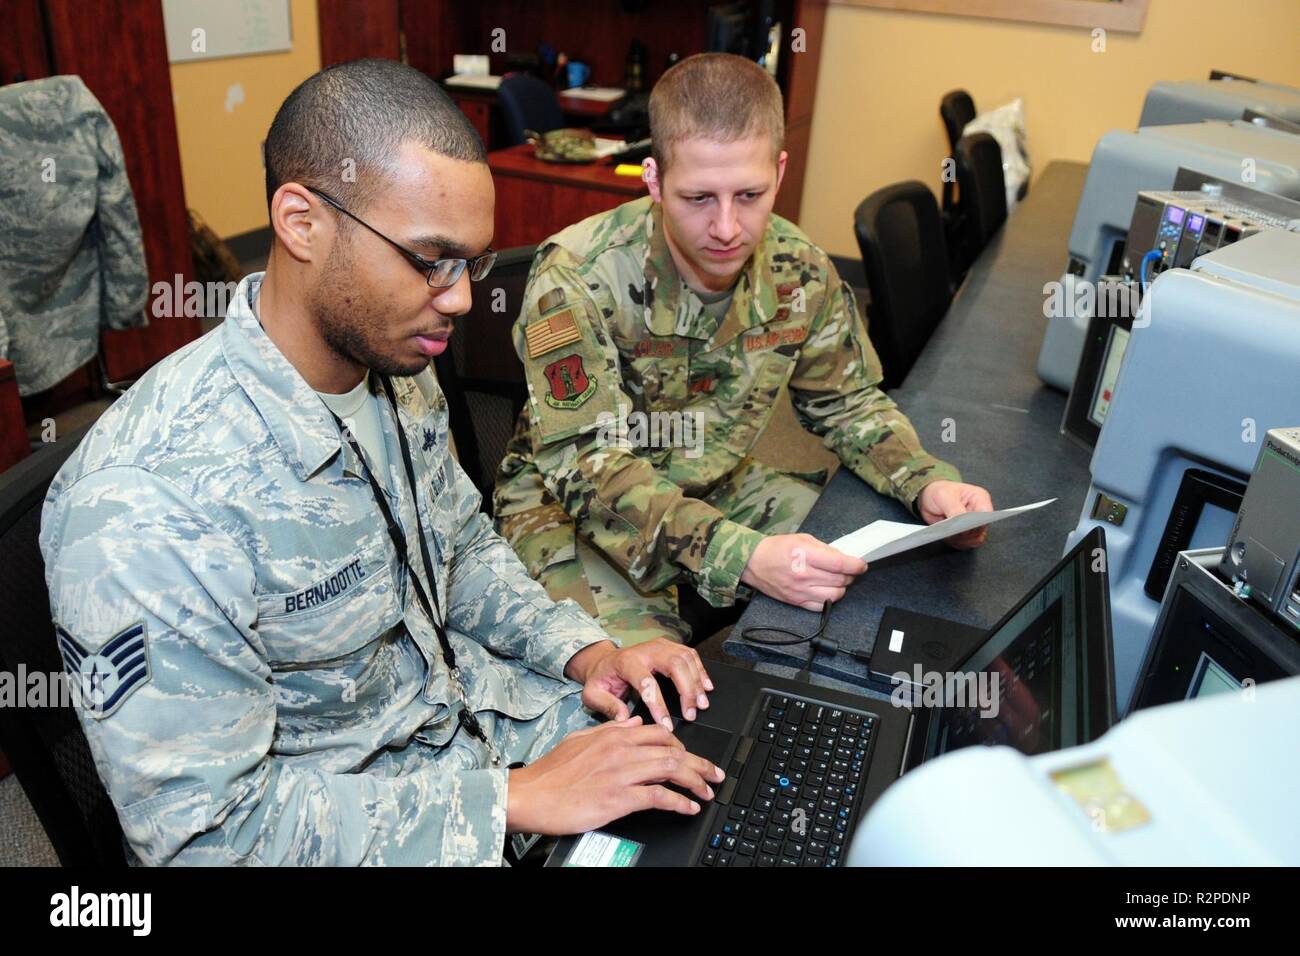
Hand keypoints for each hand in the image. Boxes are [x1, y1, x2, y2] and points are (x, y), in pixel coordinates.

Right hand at [505, 716, 726, 834]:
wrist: (530, 795)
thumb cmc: (550, 773)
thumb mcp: (579, 739)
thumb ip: (609, 729)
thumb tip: (632, 721)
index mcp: (613, 735)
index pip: (659, 732)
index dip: (682, 744)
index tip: (692, 756)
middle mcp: (621, 750)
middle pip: (673, 751)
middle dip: (700, 763)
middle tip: (715, 775)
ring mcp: (622, 773)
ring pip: (672, 769)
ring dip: (696, 781)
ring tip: (708, 791)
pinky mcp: (619, 798)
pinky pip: (659, 796)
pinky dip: (679, 802)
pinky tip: (689, 807)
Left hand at [569, 638, 713, 729]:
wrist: (603, 661)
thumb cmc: (601, 678)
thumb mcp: (592, 694)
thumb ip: (607, 706)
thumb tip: (625, 719)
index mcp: (626, 661)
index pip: (647, 682)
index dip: (659, 705)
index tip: (666, 724)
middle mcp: (645, 650)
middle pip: (674, 664)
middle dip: (686, 690)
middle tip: (692, 713)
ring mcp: (659, 646)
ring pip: (685, 658)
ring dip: (697, 681)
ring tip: (701, 704)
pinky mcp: (669, 647)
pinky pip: (690, 655)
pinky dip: (701, 670)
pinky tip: (706, 687)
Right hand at [740, 533, 867, 611]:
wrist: (754, 562)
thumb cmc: (777, 548)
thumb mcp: (803, 539)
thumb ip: (825, 549)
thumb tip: (844, 558)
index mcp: (806, 555)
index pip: (840, 563)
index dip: (856, 565)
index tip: (861, 565)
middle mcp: (804, 574)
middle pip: (840, 580)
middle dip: (850, 575)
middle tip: (849, 570)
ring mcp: (800, 590)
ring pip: (834, 595)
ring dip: (841, 588)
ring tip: (838, 581)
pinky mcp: (796, 602)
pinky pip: (821, 606)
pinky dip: (829, 599)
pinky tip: (826, 590)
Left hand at [916, 480, 993, 549]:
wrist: (928, 498)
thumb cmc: (939, 491)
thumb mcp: (944, 496)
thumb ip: (954, 508)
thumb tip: (960, 522)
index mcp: (979, 498)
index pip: (987, 513)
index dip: (978, 522)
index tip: (965, 526)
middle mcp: (979, 513)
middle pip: (981, 529)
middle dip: (966, 533)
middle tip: (952, 532)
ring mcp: (973, 524)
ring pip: (974, 539)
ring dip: (961, 540)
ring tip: (947, 534)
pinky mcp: (965, 534)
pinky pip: (965, 544)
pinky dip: (956, 543)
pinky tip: (946, 537)